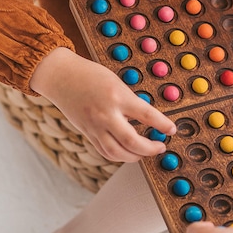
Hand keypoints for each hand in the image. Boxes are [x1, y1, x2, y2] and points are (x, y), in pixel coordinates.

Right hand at [29, 47, 175, 161]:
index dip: (163, 125)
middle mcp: (105, 114)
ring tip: (145, 152)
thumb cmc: (90, 75)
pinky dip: (118, 155)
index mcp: (117, 96)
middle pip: (132, 142)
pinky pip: (104, 151)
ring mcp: (94, 126)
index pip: (146, 115)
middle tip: (161, 146)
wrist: (61, 76)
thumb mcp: (116, 82)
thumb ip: (129, 102)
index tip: (172, 130)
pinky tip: (127, 153)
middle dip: (151, 149)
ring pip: (117, 153)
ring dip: (135, 157)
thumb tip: (146, 119)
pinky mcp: (86, 133)